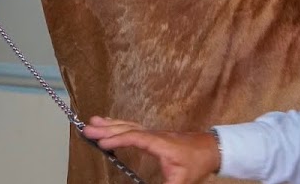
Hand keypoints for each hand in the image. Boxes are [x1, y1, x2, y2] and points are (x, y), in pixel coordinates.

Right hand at [82, 117, 220, 183]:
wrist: (213, 149)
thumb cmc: (198, 163)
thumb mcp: (182, 181)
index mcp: (159, 143)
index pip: (134, 137)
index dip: (117, 139)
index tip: (101, 143)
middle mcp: (154, 134)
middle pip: (127, 128)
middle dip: (106, 128)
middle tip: (86, 128)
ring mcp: (154, 133)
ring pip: (128, 125)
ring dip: (111, 123)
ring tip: (93, 121)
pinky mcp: (154, 135)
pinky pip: (132, 127)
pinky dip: (119, 125)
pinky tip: (112, 124)